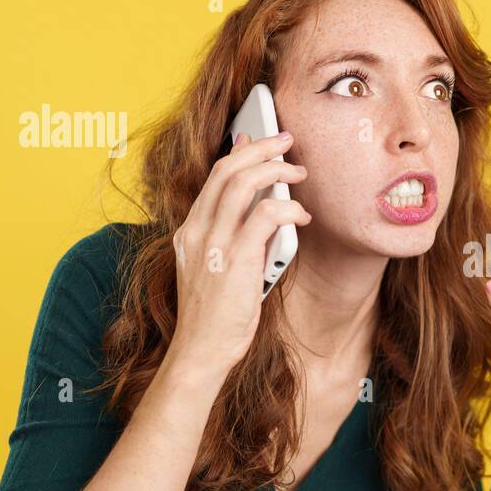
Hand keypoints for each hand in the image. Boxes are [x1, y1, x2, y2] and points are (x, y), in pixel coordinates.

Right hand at [167, 131, 310, 377]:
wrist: (201, 350)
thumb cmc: (215, 317)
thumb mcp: (216, 269)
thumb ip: (232, 238)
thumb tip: (262, 210)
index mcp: (189, 232)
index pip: (214, 177)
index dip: (240, 152)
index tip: (259, 140)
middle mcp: (197, 231)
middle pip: (227, 169)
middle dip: (260, 148)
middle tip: (286, 142)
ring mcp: (214, 244)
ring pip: (244, 183)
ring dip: (276, 170)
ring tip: (298, 171)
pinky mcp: (236, 259)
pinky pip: (265, 215)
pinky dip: (288, 208)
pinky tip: (301, 216)